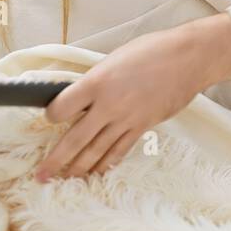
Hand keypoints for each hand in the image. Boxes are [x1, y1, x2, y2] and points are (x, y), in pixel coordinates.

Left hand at [34, 13, 230, 180]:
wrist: (189, 59)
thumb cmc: (154, 50)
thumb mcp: (115, 58)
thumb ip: (97, 80)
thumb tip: (84, 97)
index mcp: (97, 82)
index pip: (62, 107)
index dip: (51, 115)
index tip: (50, 117)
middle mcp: (109, 104)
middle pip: (75, 139)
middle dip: (56, 160)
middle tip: (41, 175)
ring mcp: (127, 119)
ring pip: (97, 151)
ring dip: (78, 168)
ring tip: (64, 180)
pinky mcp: (143, 126)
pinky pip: (120, 150)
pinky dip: (107, 164)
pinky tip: (97, 172)